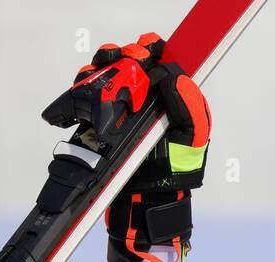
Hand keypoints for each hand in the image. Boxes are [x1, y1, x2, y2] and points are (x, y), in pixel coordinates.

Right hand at [70, 35, 211, 261]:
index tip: (147, 50)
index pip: (159, 61)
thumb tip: (169, 73)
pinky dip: (81, 86)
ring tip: (102, 72)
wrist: (146, 200)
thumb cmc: (176, 170)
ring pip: (104, 72)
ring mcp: (120, 107)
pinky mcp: (98, 119)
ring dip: (101, 66)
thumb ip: (188, 104)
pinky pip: (84, 93)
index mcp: (170, 98)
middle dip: (123, 55)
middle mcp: (145, 98)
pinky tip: (85, 88)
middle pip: (127, 60)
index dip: (151, 49)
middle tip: (125, 62)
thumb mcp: (193, 138)